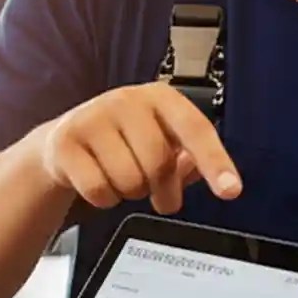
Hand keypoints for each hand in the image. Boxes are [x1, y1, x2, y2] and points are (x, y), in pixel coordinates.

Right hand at [41, 82, 241, 214]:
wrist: (66, 140)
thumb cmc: (123, 142)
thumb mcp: (160, 143)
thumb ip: (188, 159)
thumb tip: (204, 172)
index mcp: (160, 97)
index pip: (195, 129)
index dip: (215, 161)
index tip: (231, 191)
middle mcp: (126, 100)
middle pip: (158, 164)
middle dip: (158, 187)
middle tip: (152, 188)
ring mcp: (92, 117)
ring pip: (128, 181)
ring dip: (128, 192)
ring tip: (120, 176)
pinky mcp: (65, 141)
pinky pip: (98, 191)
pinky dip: (104, 199)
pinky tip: (97, 180)